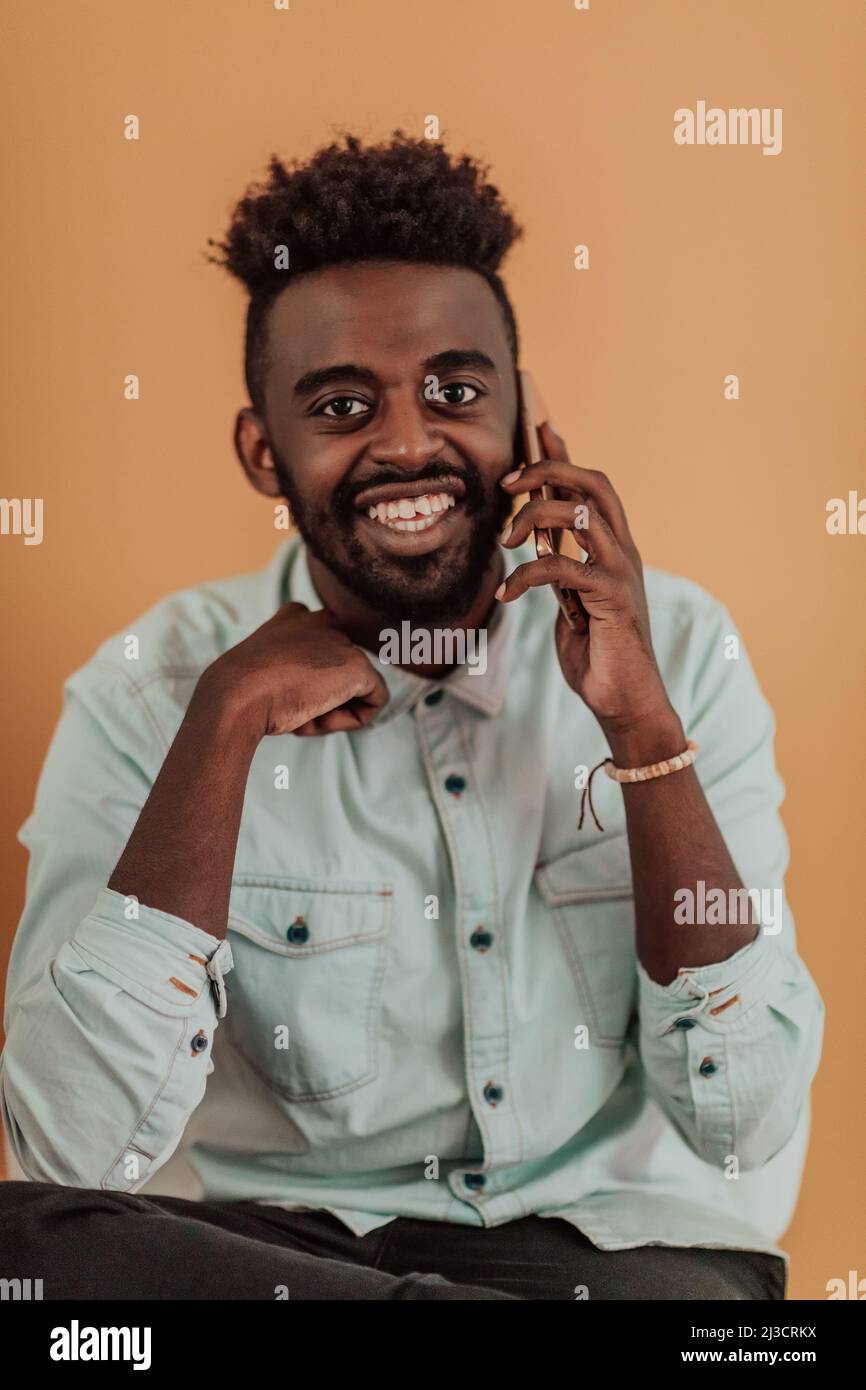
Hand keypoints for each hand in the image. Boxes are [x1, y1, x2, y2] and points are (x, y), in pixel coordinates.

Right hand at [197, 602, 389, 738]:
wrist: (235, 697)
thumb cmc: (239, 692)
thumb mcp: (260, 671)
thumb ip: (288, 670)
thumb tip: (313, 692)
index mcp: (296, 617)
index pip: (319, 653)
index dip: (304, 684)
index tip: (281, 696)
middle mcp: (324, 620)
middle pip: (338, 674)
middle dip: (320, 698)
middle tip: (288, 708)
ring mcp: (343, 642)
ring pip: (354, 690)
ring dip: (330, 712)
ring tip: (297, 714)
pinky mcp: (358, 666)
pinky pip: (373, 702)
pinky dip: (348, 722)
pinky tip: (316, 720)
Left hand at [497, 422, 680, 751]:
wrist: (624, 700)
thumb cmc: (596, 651)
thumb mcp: (569, 599)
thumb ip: (558, 564)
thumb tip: (534, 535)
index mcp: (613, 547)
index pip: (590, 485)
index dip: (564, 452)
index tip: (537, 424)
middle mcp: (623, 550)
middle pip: (592, 482)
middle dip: (548, 469)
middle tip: (508, 484)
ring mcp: (621, 571)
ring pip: (582, 512)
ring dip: (534, 517)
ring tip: (506, 542)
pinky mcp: (612, 597)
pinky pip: (563, 567)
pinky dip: (527, 574)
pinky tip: (509, 594)